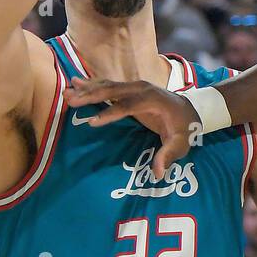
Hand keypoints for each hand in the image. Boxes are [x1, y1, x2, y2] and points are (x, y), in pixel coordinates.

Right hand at [67, 79, 195, 178]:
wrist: (190, 109)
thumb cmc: (184, 128)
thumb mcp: (181, 143)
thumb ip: (170, 155)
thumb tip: (158, 173)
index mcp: (155, 100)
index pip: (131, 105)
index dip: (112, 113)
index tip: (92, 122)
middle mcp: (143, 89)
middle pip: (115, 90)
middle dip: (92, 95)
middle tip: (71, 100)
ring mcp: (135, 87)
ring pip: (108, 86)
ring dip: (87, 88)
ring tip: (66, 91)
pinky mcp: (129, 90)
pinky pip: (108, 86)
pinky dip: (91, 85)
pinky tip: (75, 83)